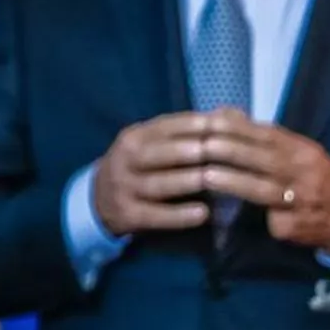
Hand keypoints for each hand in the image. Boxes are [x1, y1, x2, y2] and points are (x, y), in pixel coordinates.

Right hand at [90, 112, 216, 234]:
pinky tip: (203, 213)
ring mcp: (124, 187)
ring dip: (188, 182)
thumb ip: (186, 131)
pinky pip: (155, 215)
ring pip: (158, 184)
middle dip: (193, 151)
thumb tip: (230, 114)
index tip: (224, 127)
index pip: (166, 126)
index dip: (195, 125)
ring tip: (218, 181)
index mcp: (134, 137)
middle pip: (161, 154)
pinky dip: (179, 215)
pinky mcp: (128, 214)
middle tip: (225, 152)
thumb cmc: (140, 166)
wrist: (99, 199)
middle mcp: (125, 159)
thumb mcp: (153, 143)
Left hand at [199, 114, 329, 253]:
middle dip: (231, 152)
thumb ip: (262, 135)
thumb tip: (224, 113)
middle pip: (265, 160)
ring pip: (264, 190)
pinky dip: (250, 219)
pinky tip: (226, 216)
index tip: (210, 123)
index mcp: (303, 151)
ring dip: (234, 183)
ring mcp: (303, 201)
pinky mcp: (297, 227)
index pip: (268, 135)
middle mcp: (304, 173)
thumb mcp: (296, 150)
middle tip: (201, 146)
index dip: (238, 129)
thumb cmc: (314, 177)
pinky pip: (271, 221)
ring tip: (206, 176)